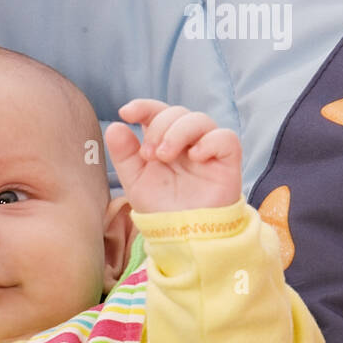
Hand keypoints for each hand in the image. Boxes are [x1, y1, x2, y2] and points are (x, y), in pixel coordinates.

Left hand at [105, 100, 241, 212]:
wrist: (182, 235)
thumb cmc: (160, 208)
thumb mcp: (135, 182)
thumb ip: (124, 156)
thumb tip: (115, 126)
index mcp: (164, 141)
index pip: (156, 112)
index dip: (143, 106)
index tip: (127, 112)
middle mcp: (187, 141)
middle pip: (177, 112)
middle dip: (159, 127)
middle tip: (149, 154)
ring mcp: (208, 149)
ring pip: (200, 119)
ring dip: (178, 132)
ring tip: (165, 156)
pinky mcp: (227, 161)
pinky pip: (225, 138)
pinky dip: (209, 142)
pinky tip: (196, 156)